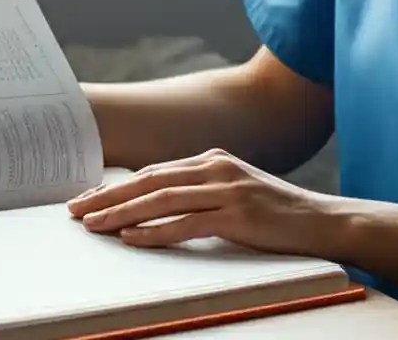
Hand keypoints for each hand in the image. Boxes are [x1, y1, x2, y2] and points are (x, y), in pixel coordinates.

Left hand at [66, 148, 338, 255]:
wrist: (321, 220)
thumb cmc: (276, 213)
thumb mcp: (234, 192)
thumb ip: (200, 191)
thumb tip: (156, 201)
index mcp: (212, 159)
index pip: (153, 171)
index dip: (117, 185)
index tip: (88, 197)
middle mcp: (216, 167)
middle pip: (149, 180)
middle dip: (108, 195)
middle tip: (75, 210)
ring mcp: (228, 189)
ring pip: (161, 199)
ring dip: (122, 213)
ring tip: (93, 224)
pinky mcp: (238, 215)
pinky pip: (187, 222)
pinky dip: (156, 230)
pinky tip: (132, 237)